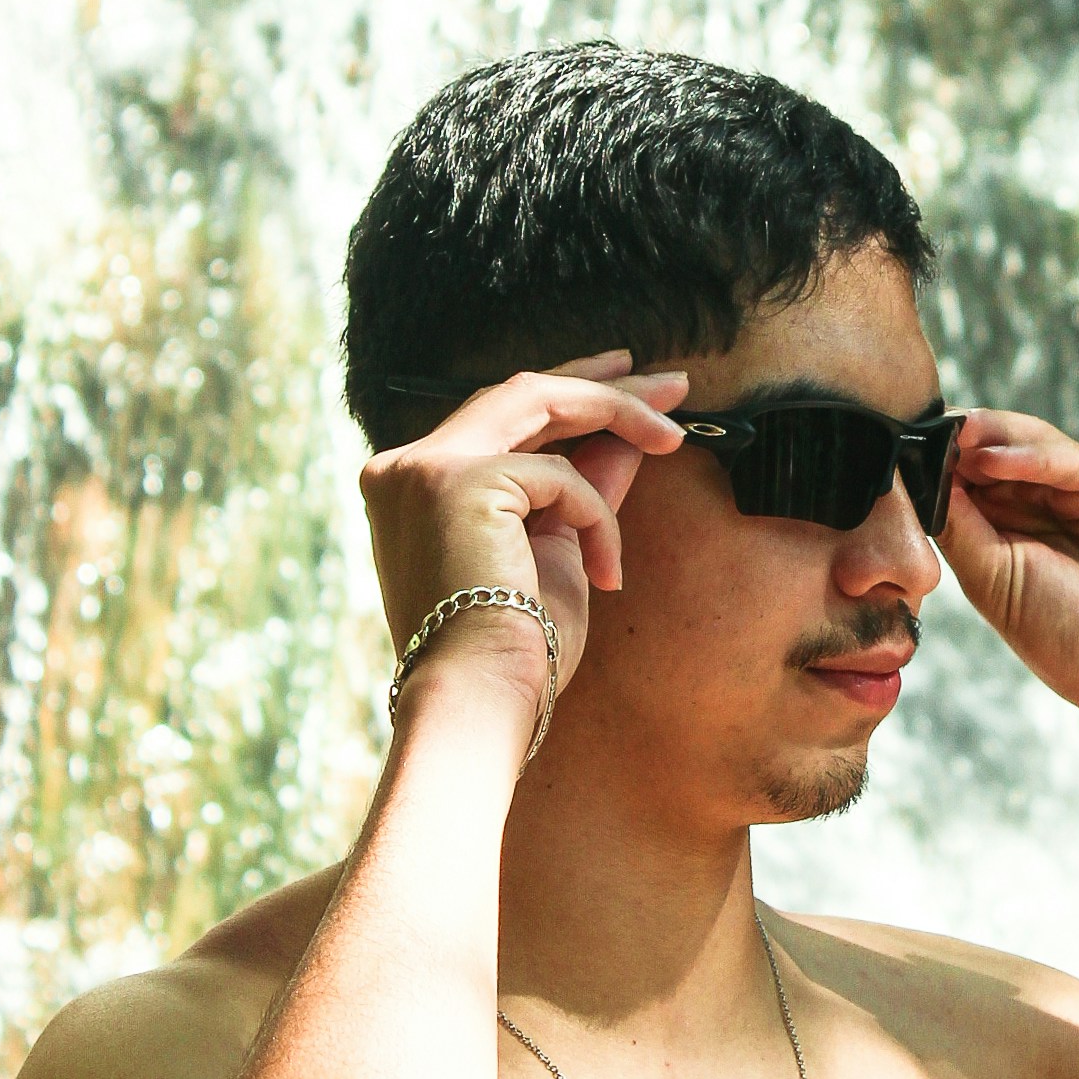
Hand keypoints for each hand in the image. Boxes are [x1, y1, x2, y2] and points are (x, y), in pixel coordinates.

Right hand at [359, 353, 688, 716]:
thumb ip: (583, 488)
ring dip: (617, 413)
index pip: (498, 414)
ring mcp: (425, 469)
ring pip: (537, 401)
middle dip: (601, 384)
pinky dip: (596, 517)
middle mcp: (405, 468)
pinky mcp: (456, 481)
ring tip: (674, 436)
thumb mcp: (559, 549)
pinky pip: (559, 475)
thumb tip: (628, 437)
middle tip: (671, 384)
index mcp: (415, 488)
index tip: (624, 379)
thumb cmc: (517, 648)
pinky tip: (605, 571)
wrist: (483, 699)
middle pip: (517, 392)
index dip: (567, 391)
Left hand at [939, 411, 1078, 741]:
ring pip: (1029, 445)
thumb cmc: (1074, 642)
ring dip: (990, 437)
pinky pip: (1071, 459)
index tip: (895, 452)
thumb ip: (961, 531)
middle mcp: (1039, 506)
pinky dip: (1033, 454)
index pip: (960, 483)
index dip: (932, 466)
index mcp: (1002, 534)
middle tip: (922, 431)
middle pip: (990, 454)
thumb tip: (922, 482)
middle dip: (957, 442)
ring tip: (956, 435)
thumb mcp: (996, 587)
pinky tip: (996, 458)